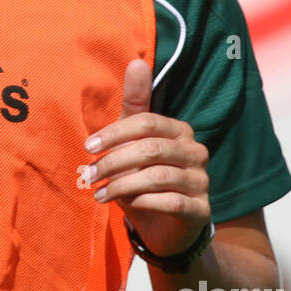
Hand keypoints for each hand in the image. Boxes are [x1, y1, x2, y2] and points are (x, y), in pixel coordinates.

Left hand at [82, 58, 209, 258]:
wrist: (163, 228)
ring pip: (158, 176)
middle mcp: (197, 152)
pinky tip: (126, 205)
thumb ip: (134, 105)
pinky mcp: (202, 210)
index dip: (115, 133)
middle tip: (88, 175)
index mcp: (180, 130)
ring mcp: (202, 181)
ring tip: (99, 194)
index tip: (88, 147)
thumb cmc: (142, 178)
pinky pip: (171, 202)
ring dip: (122, 185)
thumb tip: (136, 62)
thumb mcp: (133, 142)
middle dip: (113, 162)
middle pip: (150, 149)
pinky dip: (144, 202)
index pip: (147, 122)